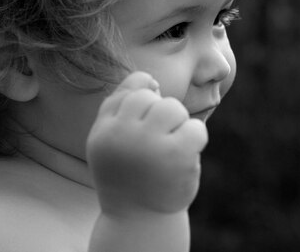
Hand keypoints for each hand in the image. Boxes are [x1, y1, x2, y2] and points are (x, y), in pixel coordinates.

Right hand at [87, 72, 207, 215]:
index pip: (129, 90)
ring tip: (170, 146)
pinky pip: (195, 128)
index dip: (145, 97)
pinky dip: (196, 139)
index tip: (147, 120)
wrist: (139, 220)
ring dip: (177, 124)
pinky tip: (185, 156)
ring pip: (172, 108)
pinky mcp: (176, 157)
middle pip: (150, 96)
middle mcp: (122, 135)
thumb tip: (150, 79)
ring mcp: (149, 145)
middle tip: (158, 139)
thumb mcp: (110, 140)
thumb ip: (119, 106)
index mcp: (104, 131)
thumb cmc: (127, 174)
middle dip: (159, 112)